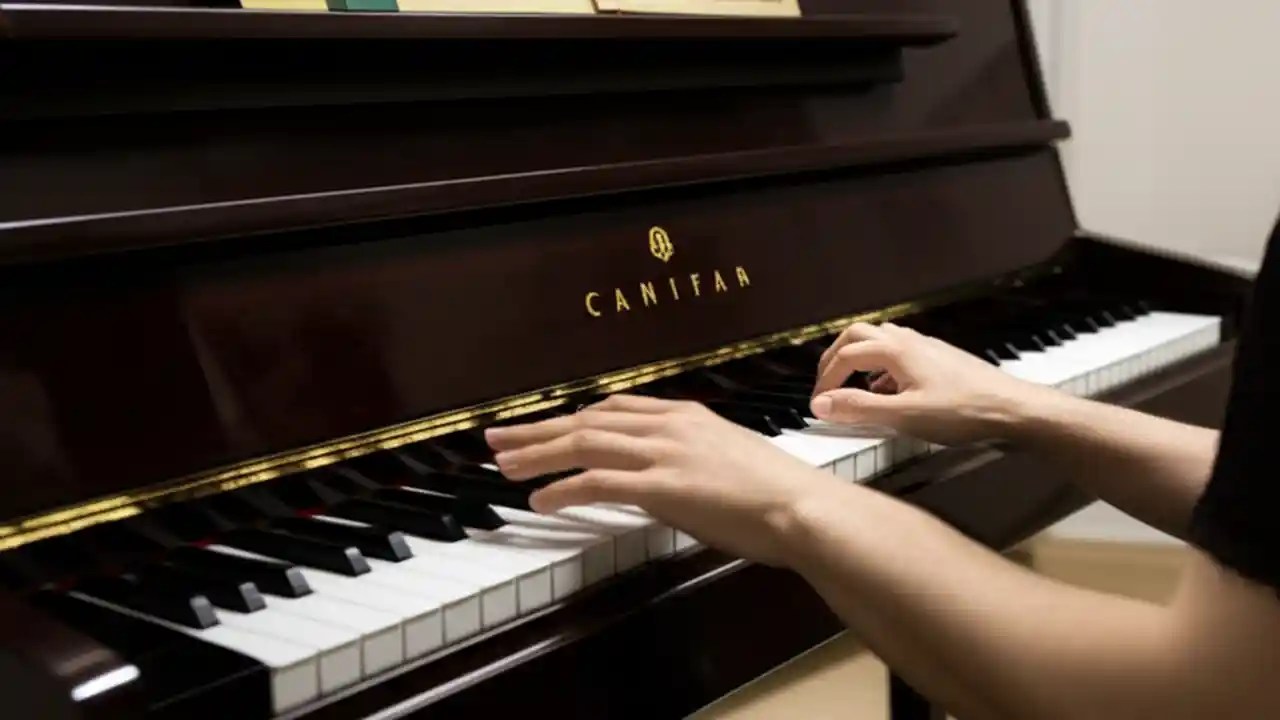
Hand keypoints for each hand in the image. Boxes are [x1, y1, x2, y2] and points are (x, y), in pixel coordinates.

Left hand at [485, 394, 842, 566]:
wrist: (802, 507)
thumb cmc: (775, 494)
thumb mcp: (726, 460)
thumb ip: (691, 460)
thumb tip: (666, 478)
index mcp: (685, 414)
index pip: (614, 408)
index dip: (572, 417)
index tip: (545, 425)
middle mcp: (669, 425)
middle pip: (588, 420)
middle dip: (539, 429)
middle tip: (499, 437)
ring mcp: (665, 453)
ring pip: (584, 444)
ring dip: (538, 454)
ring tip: (505, 465)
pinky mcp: (663, 485)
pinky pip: (598, 482)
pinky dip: (563, 489)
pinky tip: (540, 499)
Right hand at [810, 321, 1049, 444]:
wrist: (1015, 409)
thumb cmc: (964, 412)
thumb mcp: (905, 416)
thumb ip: (859, 410)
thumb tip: (820, 404)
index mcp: (896, 350)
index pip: (846, 356)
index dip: (825, 379)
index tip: (817, 405)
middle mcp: (909, 341)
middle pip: (858, 335)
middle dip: (835, 358)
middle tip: (825, 384)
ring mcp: (927, 348)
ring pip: (880, 340)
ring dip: (859, 359)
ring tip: (852, 388)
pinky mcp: (940, 359)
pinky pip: (899, 353)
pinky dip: (881, 368)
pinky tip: (889, 394)